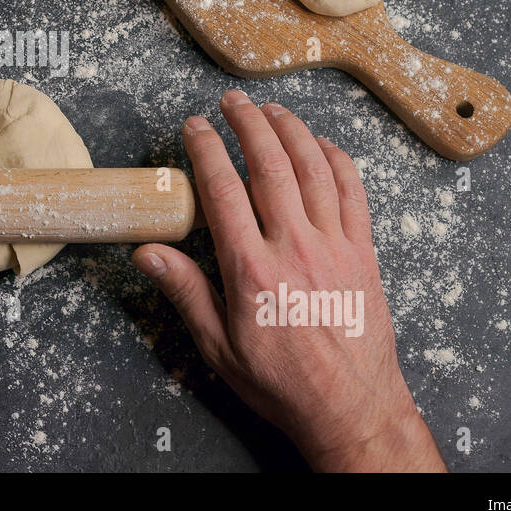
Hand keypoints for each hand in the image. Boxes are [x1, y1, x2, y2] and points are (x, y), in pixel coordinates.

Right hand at [133, 90, 444, 471]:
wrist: (350, 408)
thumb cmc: (281, 383)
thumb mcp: (218, 346)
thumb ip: (184, 291)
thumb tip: (146, 253)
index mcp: (251, 270)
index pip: (222, 189)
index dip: (206, 149)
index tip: (194, 126)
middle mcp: (295, 248)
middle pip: (270, 164)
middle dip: (248, 123)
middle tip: (232, 101)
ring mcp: (335, 246)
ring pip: (314, 169)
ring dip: (292, 130)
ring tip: (273, 109)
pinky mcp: (364, 253)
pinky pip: (354, 192)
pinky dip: (338, 160)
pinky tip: (323, 145)